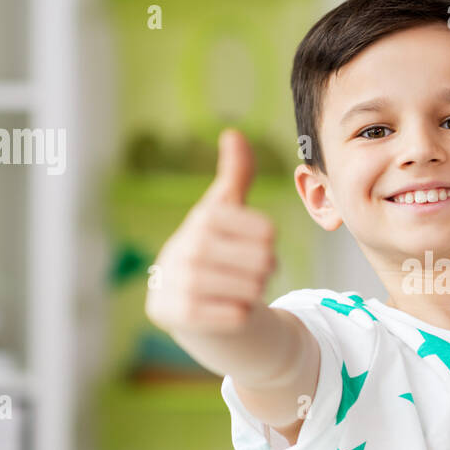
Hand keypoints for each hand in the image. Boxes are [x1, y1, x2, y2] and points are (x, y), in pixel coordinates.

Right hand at [145, 129, 278, 334]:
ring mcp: (182, 281)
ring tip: (231, 290)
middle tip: (241, 273)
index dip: (268, 245)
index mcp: (205, 218)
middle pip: (264, 261)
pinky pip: (235, 315)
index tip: (246, 248)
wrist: (183, 304)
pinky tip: (222, 309)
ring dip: (250, 294)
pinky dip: (238, 315)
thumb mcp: (223, 211)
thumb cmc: (213, 251)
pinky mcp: (180, 314)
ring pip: (253, 289)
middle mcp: (189, 246)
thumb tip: (233, 133)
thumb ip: (235, 175)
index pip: (269, 233)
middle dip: (262, 272)